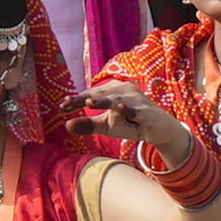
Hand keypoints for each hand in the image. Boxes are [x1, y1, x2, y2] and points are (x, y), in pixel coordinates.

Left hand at [76, 77, 200, 168]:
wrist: (158, 129)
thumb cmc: (129, 123)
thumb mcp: (106, 126)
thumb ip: (88, 125)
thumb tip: (66, 125)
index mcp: (111, 92)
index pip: (90, 95)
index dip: (76, 100)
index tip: (62, 106)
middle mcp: (123, 91)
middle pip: (100, 94)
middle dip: (84, 99)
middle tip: (68, 104)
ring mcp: (136, 100)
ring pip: (117, 100)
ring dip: (104, 101)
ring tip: (89, 103)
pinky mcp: (147, 111)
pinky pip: (136, 110)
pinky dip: (129, 109)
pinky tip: (120, 108)